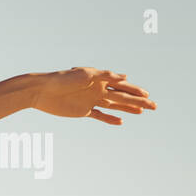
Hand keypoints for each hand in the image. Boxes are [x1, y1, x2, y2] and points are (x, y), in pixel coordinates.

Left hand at [31, 68, 155, 124]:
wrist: (41, 91)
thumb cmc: (62, 79)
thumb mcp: (85, 74)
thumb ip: (105, 76)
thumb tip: (125, 76)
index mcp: (100, 80)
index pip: (122, 86)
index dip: (136, 90)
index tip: (148, 95)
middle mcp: (98, 90)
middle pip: (122, 96)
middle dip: (137, 101)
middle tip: (154, 106)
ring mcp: (91, 101)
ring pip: (114, 106)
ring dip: (128, 109)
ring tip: (142, 112)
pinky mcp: (82, 111)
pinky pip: (100, 115)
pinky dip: (110, 118)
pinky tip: (121, 121)